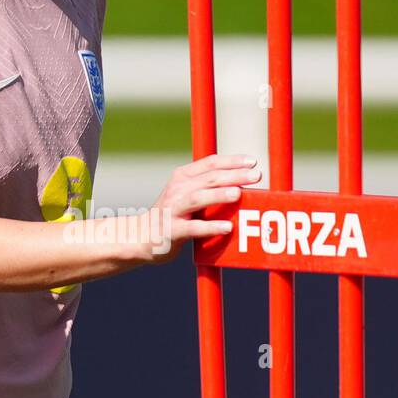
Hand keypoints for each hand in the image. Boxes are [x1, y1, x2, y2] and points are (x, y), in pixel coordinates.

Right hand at [143, 153, 260, 264]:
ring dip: (219, 195)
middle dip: (234, 175)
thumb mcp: (185, 194)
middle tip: (256, 175)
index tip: (253, 162)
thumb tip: (242, 185)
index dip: (232, 161)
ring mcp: (173, 210)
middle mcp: (177, 190)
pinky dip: (210, 227)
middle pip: (209, 178)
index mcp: (182, 177)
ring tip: (238, 193)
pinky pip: (193, 228)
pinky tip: (227, 227)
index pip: (210, 163)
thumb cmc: (172, 214)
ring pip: (198, 198)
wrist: (141, 236)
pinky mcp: (172, 231)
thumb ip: (207, 187)